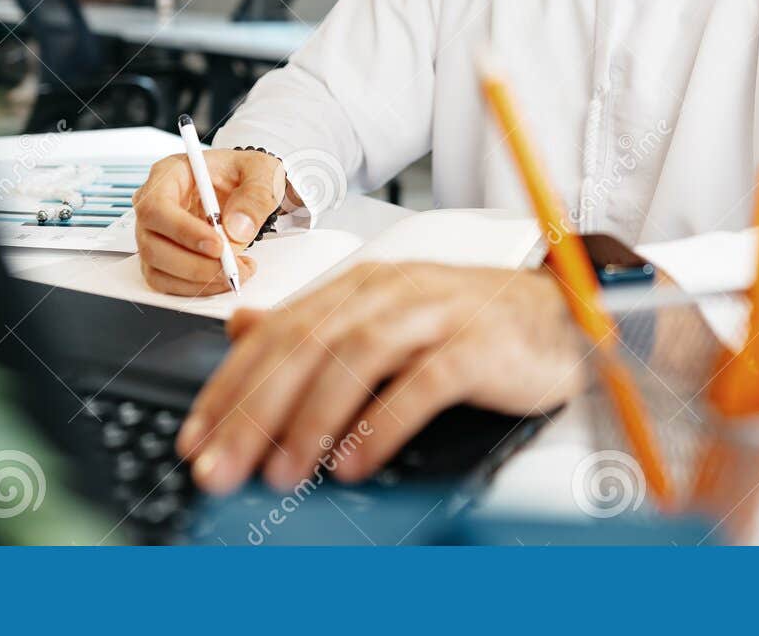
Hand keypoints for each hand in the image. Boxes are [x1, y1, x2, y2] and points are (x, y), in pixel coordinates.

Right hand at [131, 148, 285, 294]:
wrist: (245, 190)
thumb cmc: (244, 174)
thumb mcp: (262, 171)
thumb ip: (255, 195)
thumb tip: (237, 228)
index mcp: (169, 174)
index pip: (156, 206)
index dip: (182, 230)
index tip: (217, 245)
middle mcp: (154, 206)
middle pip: (152, 245)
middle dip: (194, 264)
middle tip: (231, 267)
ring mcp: (154, 234)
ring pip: (157, 269)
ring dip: (198, 280)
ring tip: (236, 272)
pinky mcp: (163, 258)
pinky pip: (168, 282)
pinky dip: (197, 287)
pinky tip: (224, 277)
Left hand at [175, 262, 587, 493]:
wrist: (562, 315)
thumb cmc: (471, 323)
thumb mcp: (385, 315)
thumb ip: (314, 323)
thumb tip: (241, 328)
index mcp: (361, 286)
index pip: (278, 332)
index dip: (230, 386)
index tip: (196, 438)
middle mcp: (392, 292)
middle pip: (307, 345)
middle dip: (255, 410)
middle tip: (222, 466)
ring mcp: (437, 313)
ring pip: (357, 357)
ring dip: (312, 418)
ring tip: (284, 472)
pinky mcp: (478, 343)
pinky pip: (423, 382)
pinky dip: (384, 423)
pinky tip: (356, 462)